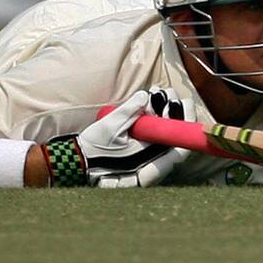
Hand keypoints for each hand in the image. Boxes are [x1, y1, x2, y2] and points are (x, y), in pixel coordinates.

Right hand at [73, 86, 195, 186]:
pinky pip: (154, 133)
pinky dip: (154, 117)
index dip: (185, 125)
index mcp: (148, 170)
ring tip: (159, 92)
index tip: (185, 104)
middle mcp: (152, 167)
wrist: (77, 160)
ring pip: (164, 134)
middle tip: (170, 93)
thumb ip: (128, 112)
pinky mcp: (142, 150)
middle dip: (174, 113)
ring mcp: (148, 159)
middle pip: (174, 139)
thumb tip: (145, 96)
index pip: (178, 150)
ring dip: (164, 112)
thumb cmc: (93, 149)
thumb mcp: (109, 129)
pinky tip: (150, 100)